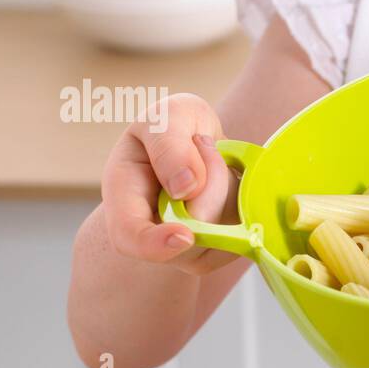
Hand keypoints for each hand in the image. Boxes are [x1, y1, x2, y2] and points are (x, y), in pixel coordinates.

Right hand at [100, 93, 238, 275]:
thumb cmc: (173, 128)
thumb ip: (169, 144)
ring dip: (228, 186)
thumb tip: (187, 187)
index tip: (184, 236)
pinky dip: (244, 200)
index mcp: (123, 196)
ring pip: (223, 233)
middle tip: (203, 143)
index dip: (155, 244)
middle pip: (192, 232)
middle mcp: (151, 231)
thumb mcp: (165, 116)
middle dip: (212, 183)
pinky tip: (226, 180)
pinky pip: (245, 233)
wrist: (197, 142)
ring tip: (210, 158)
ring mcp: (187, 248)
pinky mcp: (219, 251)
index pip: (129, 237)